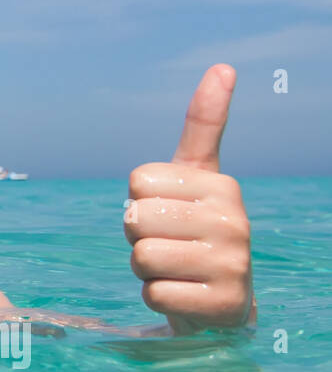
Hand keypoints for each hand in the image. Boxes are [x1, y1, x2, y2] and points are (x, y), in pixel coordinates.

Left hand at [126, 64, 254, 332]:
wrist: (221, 302)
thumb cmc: (195, 230)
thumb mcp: (197, 177)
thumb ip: (203, 125)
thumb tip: (223, 66)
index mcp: (222, 185)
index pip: (138, 181)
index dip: (140, 201)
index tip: (168, 212)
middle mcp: (235, 221)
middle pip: (135, 219)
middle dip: (139, 237)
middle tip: (169, 245)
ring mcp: (234, 264)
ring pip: (141, 257)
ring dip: (145, 269)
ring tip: (175, 269)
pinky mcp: (222, 304)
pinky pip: (154, 294)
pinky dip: (157, 297)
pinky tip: (182, 294)